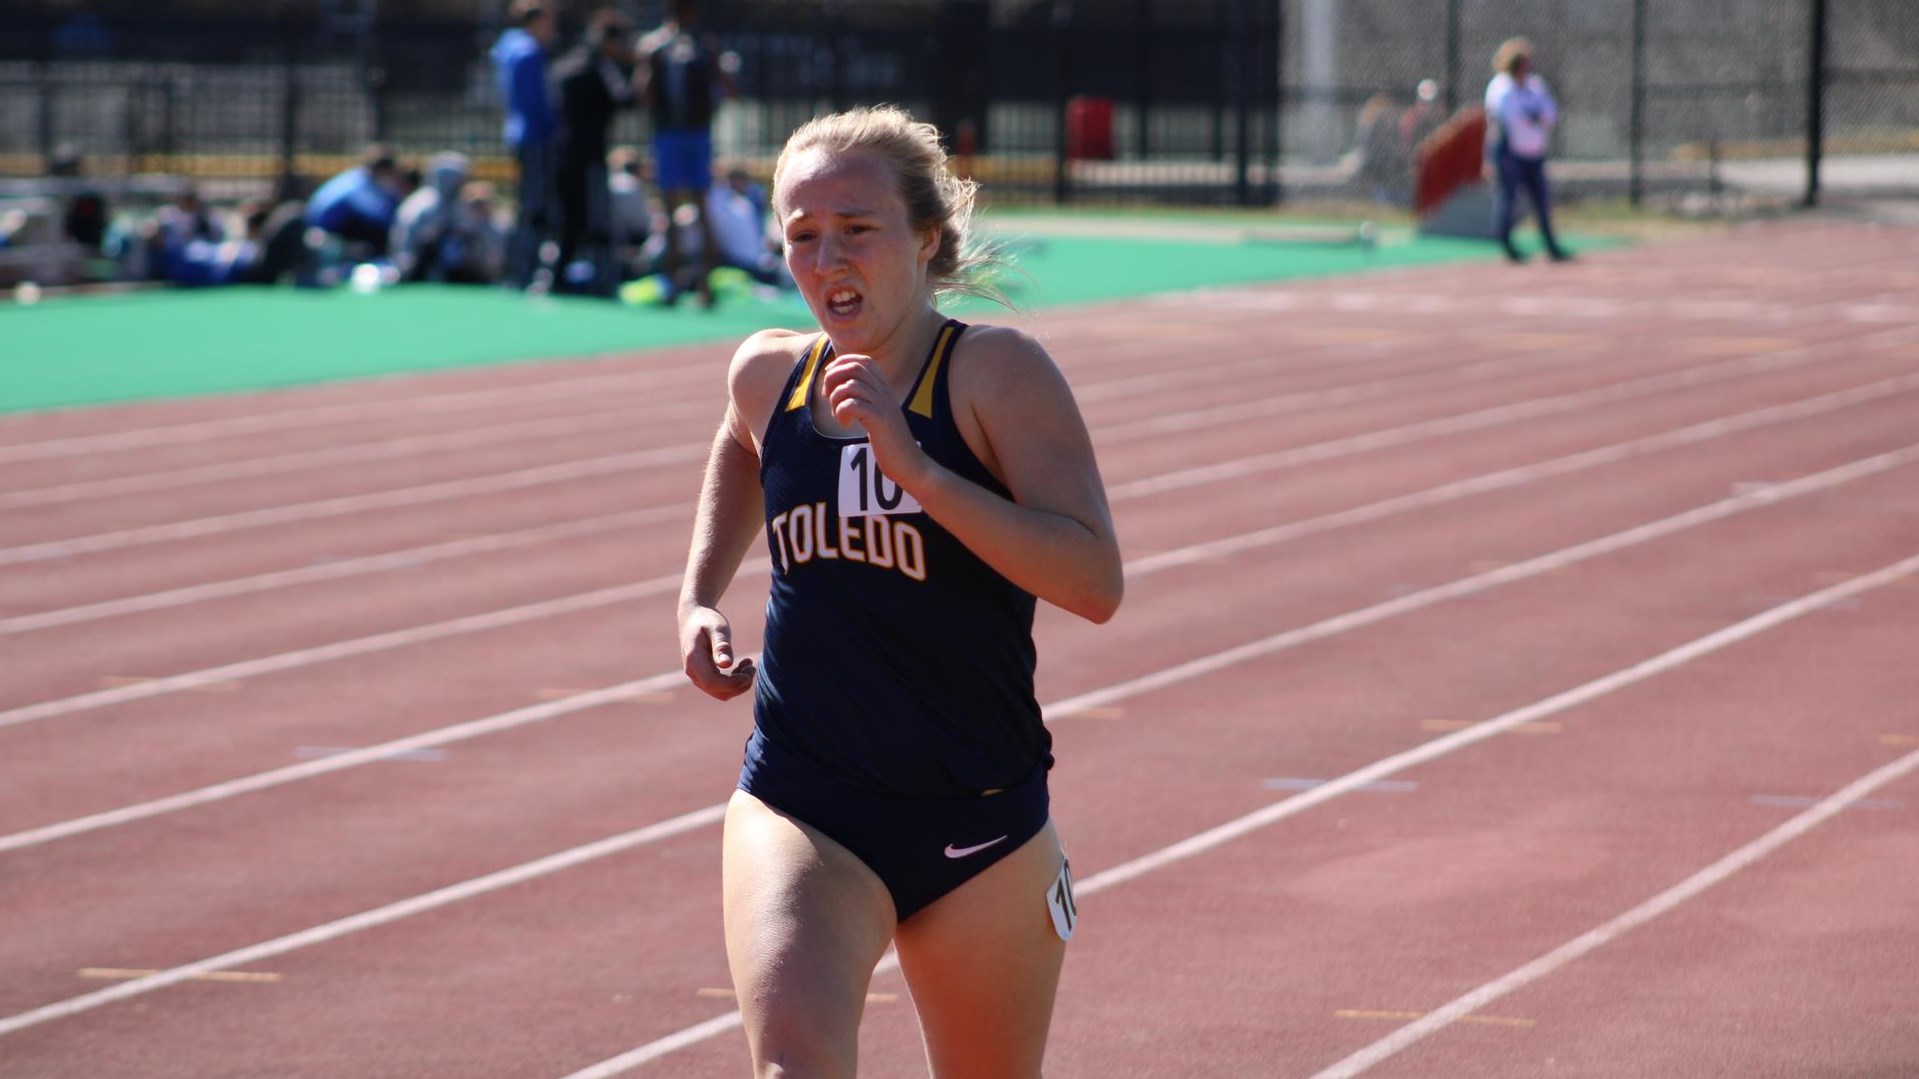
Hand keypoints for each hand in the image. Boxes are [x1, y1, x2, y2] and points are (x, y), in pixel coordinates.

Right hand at [680, 604, 755, 700]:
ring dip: (739, 683)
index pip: (713, 683)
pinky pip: (721, 688)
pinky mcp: (704, 677)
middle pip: (720, 692)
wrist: (693, 617)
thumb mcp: (716, 627)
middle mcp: (693, 672)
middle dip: (740, 685)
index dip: (733, 683)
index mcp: (694, 660)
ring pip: (722, 693)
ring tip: (749, 664)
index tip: (749, 671)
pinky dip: (735, 681)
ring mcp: (697, 677)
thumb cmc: (706, 619)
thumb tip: (726, 665)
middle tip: (752, 666)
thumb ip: (721, 645)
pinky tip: (743, 665)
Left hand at [820, 353, 928, 485]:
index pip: (863, 360)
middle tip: (828, 396)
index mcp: (884, 388)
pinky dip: (841, 412)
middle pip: (855, 368)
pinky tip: (846, 424)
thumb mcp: (877, 414)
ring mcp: (883, 405)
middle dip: (833, 378)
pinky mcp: (879, 420)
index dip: (842, 363)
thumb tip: (840, 389)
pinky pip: (852, 404)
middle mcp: (885, 392)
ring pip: (850, 386)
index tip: (831, 379)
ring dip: (836, 398)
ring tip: (838, 414)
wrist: (908, 463)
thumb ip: (865, 400)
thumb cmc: (889, 442)